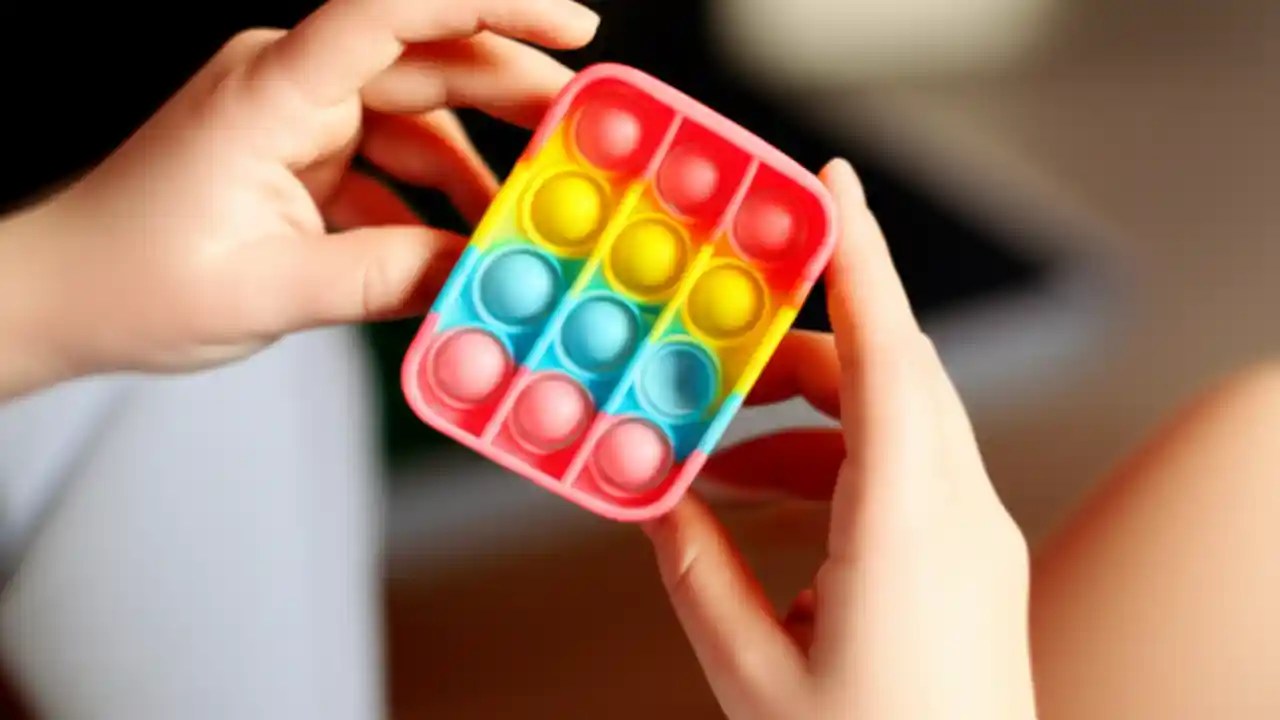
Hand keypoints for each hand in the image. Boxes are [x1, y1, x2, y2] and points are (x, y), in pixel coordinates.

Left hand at [0, 0, 599, 397]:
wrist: (61, 300)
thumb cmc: (130, 278)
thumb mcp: (270, 289)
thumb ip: (383, 278)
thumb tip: (476, 269)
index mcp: (272, 90)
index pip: (390, 14)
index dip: (487, 6)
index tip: (568, 26)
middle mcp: (290, 87)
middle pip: (424, 64)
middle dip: (511, 93)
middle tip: (584, 134)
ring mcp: (297, 122)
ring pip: (415, 124)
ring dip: (472, 172)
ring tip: (524, 221)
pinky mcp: (300, 161)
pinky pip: (387, 170)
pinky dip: (428, 209)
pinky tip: (458, 251)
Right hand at [643, 160, 1037, 718]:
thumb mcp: (750, 677)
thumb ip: (696, 573)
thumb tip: (657, 500)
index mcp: (906, 529)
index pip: (888, 357)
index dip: (859, 258)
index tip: (829, 184)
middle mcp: (961, 514)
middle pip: (887, 376)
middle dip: (796, 348)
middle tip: (716, 349)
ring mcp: (978, 535)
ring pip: (893, 424)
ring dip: (802, 423)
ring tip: (716, 456)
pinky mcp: (975, 559)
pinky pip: (904, 472)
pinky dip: (831, 467)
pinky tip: (764, 510)